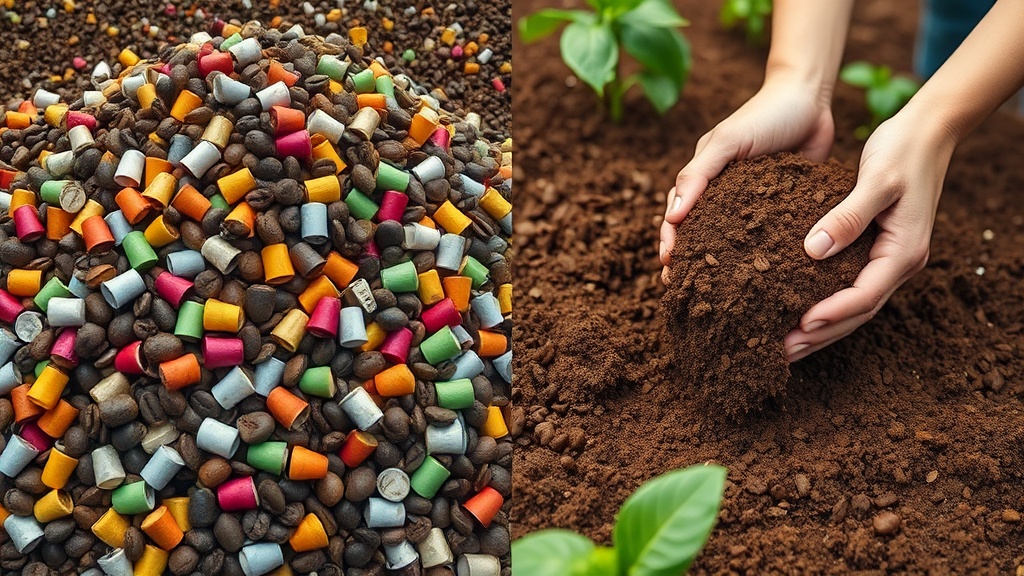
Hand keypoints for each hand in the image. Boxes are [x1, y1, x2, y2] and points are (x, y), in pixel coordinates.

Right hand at [660, 76, 834, 281]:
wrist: (811, 98)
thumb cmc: (763, 115)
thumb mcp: (726, 142)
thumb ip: (698, 175)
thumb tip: (671, 218)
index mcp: (704, 178)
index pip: (677, 215)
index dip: (669, 241)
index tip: (667, 267)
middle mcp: (722, 194)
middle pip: (698, 232)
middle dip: (688, 260)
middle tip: (683, 288)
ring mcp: (750, 203)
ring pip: (728, 239)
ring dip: (719, 263)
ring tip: (714, 290)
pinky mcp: (780, 208)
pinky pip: (765, 235)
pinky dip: (757, 254)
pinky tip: (759, 276)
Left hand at [784, 108, 956, 360]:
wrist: (928, 130)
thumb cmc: (903, 150)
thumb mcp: (876, 180)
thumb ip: (847, 216)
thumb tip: (812, 250)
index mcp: (904, 251)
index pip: (864, 297)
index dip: (831, 315)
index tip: (797, 327)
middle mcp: (900, 262)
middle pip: (859, 313)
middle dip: (820, 335)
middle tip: (781, 353)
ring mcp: (891, 258)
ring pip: (855, 305)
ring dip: (822, 327)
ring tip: (785, 344)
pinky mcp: (878, 249)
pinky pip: (852, 287)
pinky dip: (828, 304)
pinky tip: (799, 310)